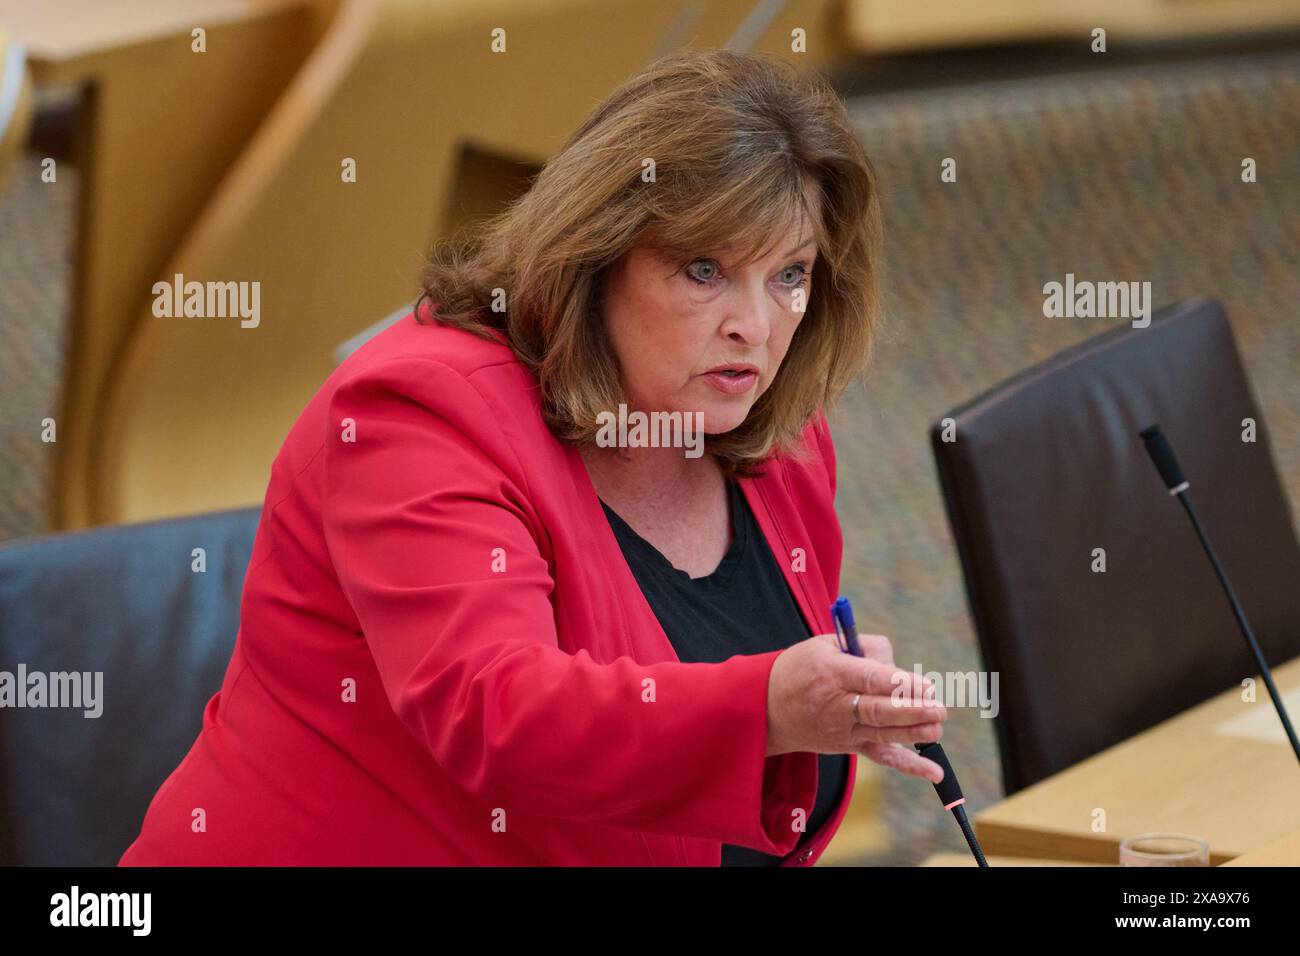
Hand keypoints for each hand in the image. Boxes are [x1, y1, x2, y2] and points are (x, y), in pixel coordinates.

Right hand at [766, 632, 946, 783]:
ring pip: (883, 733)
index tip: (925, 685)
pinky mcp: (849, 746)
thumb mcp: (825, 644)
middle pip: (879, 711)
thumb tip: (899, 665)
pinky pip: (881, 756)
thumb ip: (865, 647)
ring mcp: (844, 730)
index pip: (870, 680)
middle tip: (938, 708)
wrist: (766, 708)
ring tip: (937, 726)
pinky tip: (934, 772)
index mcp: (832, 673)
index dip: (899, 684)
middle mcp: (838, 705)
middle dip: (912, 710)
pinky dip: (909, 766)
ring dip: (914, 733)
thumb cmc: (801, 668)